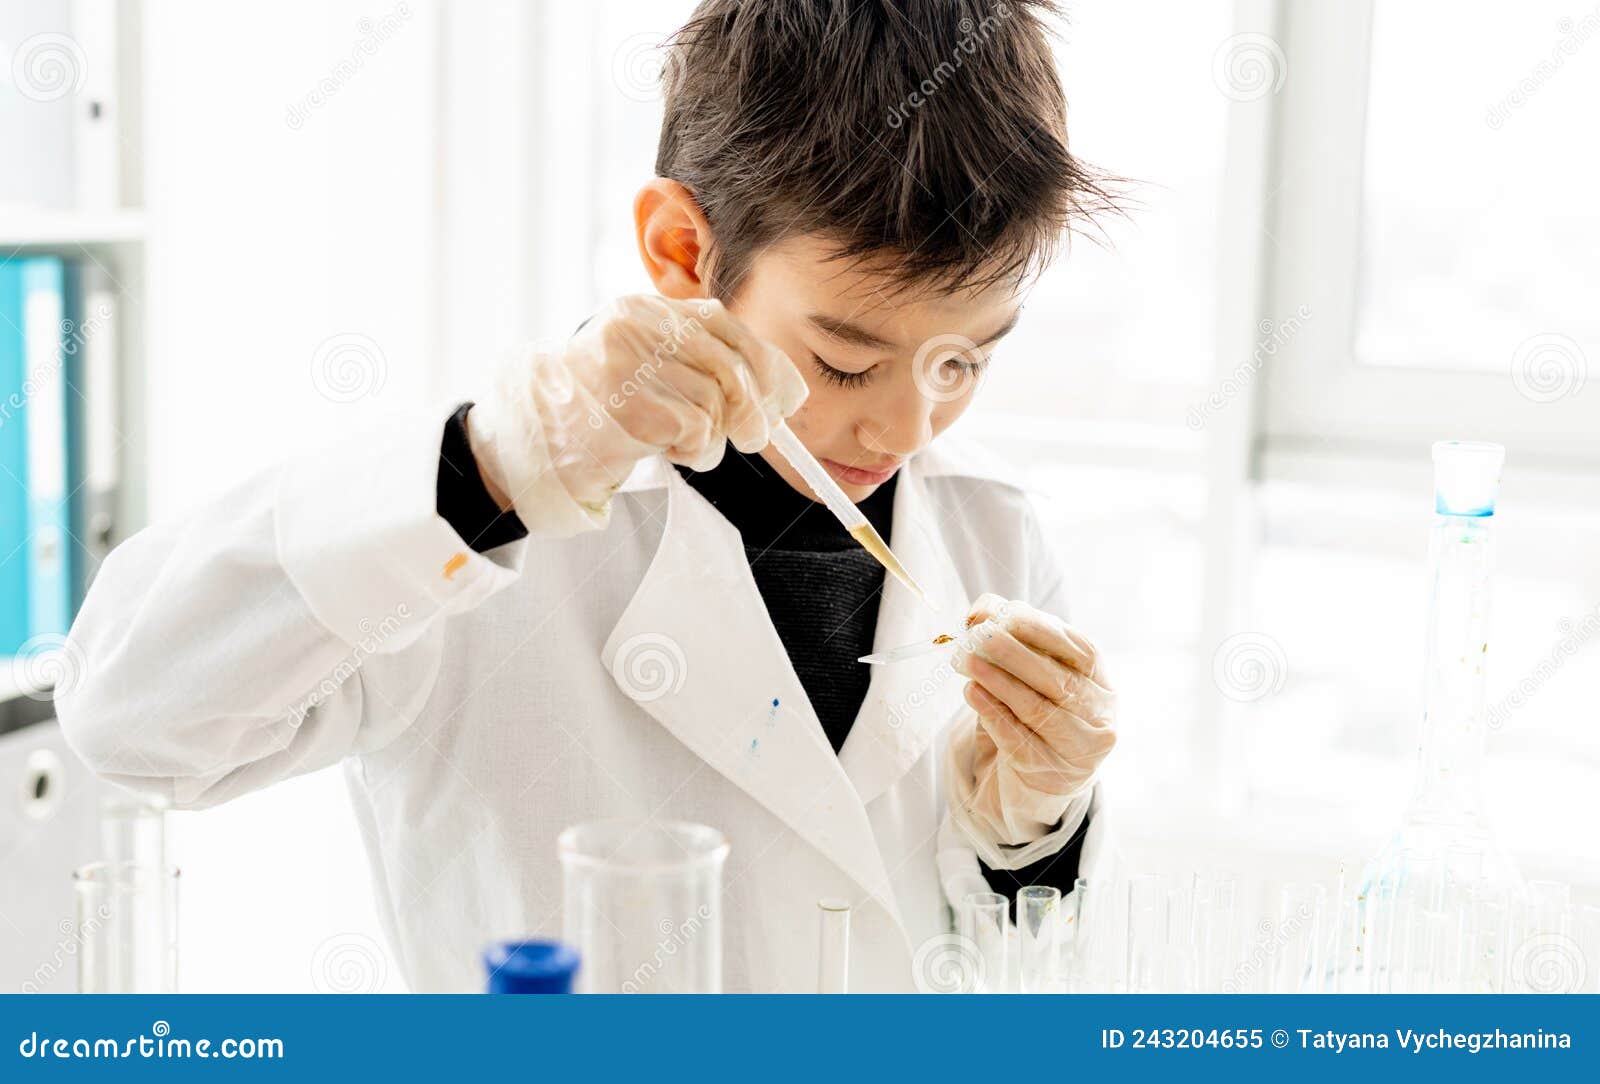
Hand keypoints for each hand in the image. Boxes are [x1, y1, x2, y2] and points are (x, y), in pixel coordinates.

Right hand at [468, 295, 807, 533]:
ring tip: (687, 447)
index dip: (760, 359)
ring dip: (713, 437)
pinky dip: (698, 450)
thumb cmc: (595, 414)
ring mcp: (630, 363)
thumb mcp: (644, 372)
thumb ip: (698, 366)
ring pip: (715, 400)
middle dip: (752, 406)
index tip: (781, 394)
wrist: (531, 446)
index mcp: (642, 310)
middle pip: (727, 362)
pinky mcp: (630, 405)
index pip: (720, 321)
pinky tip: (671, 453)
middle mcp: (636, 327)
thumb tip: (779, 389)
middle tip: (755, 437)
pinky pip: (698, 428)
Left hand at [947, 593, 1115, 846]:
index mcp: (1101, 682)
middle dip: (1014, 653)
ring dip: (997, 681)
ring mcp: (1077, 749)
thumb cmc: (1037, 710)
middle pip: (1059, 680)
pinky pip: (1017, 740)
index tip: (1001, 614)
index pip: (1081, 649)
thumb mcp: (1036, 673)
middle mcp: (1099, 716)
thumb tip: (983, 611)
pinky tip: (971, 692)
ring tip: (966, 660)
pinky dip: (992, 712)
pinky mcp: (1047, 772)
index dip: (1041, 628)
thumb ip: (1015, 637)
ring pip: (1037, 710)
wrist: (1041, 779)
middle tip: (977, 636)